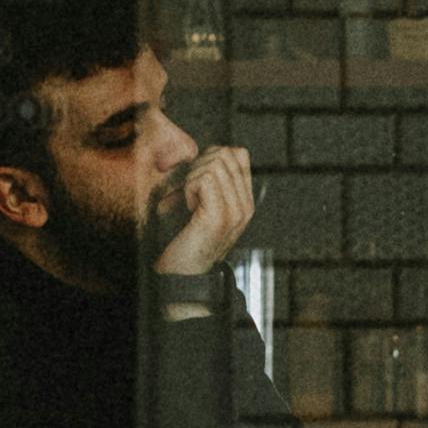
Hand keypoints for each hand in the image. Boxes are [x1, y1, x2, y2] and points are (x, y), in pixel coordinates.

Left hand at [151, 142, 260, 276]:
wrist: (181, 275)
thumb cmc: (184, 239)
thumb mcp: (201, 204)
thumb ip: (208, 182)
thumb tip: (200, 152)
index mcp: (245, 201)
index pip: (238, 154)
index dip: (211, 158)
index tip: (197, 181)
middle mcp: (246, 206)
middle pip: (225, 154)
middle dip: (199, 166)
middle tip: (189, 192)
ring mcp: (236, 212)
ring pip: (214, 164)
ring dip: (192, 179)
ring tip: (189, 202)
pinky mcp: (220, 217)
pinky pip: (204, 179)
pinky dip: (189, 189)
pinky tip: (188, 208)